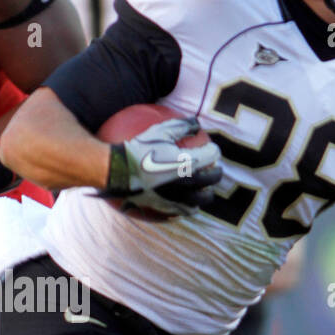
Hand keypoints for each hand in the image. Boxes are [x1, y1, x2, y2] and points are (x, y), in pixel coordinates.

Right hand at [106, 118, 221, 215]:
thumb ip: (182, 125)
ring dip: (206, 192)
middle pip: (213, 178)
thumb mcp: (160, 131)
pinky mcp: (168, 208)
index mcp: (189, 162)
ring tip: (203, 188)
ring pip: (202, 199)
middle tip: (213, 168)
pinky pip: (184, 210)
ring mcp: (179, 197)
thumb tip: (197, 123)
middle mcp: (189, 182)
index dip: (213, 149)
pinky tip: (186, 202)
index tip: (209, 148)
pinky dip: (189, 206)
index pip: (213, 155)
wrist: (119, 172)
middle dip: (216, 171)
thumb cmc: (139, 149)